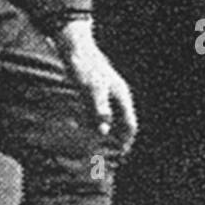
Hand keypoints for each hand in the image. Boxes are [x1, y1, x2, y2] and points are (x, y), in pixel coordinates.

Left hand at [55, 20, 137, 155]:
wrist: (75, 47)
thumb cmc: (85, 67)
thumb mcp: (91, 89)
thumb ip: (98, 109)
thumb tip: (104, 130)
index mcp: (121, 96)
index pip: (130, 124)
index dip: (127, 140)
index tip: (122, 154)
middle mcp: (116, 96)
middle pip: (121, 123)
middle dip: (116, 140)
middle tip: (107, 156)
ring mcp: (105, 94)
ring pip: (108, 118)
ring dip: (102, 133)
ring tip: (94, 148)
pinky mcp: (93, 92)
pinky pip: (96, 112)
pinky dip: (91, 123)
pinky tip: (80, 129)